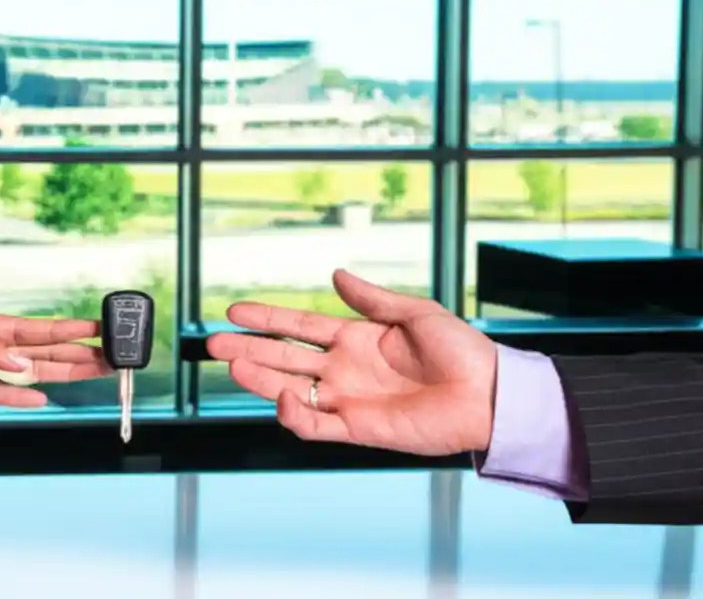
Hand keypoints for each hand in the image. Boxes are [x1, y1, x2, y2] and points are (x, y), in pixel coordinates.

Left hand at [0, 311, 107, 407]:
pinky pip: (1, 394)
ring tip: (91, 374)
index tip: (98, 329)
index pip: (37, 328)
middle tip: (110, 358)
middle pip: (42, 350)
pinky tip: (42, 399)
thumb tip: (18, 365)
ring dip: (60, 373)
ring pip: (29, 372)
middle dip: (76, 353)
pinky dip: (21, 397)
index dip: (69, 329)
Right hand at [206, 269, 497, 455]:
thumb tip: (335, 274)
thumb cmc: (462, 351)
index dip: (267, 318)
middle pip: (284, 357)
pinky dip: (294, 415)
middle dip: (248, 350)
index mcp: (356, 338)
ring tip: (231, 366)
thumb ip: (372, 298)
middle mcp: (344, 369)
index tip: (234, 310)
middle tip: (212, 344)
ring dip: (259, 379)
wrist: (489, 395)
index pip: (299, 326)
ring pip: (290, 389)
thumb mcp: (416, 313)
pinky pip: (316, 425)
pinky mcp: (358, 429)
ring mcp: (348, 399)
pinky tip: (281, 397)